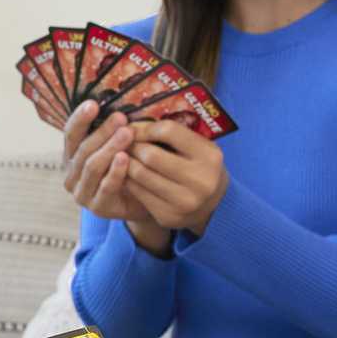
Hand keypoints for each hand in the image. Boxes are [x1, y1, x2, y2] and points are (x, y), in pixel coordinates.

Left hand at [122, 119, 229, 235]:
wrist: (213, 205)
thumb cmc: (200, 167)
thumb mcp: (199, 147)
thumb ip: (175, 134)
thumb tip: (135, 122)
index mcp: (209, 155)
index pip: (168, 131)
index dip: (145, 127)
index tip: (133, 127)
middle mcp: (200, 180)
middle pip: (151, 155)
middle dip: (133, 146)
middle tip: (123, 142)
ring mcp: (184, 201)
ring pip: (140, 175)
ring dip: (126, 162)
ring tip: (122, 155)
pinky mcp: (168, 215)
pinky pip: (138, 193)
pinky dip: (129, 180)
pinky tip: (127, 173)